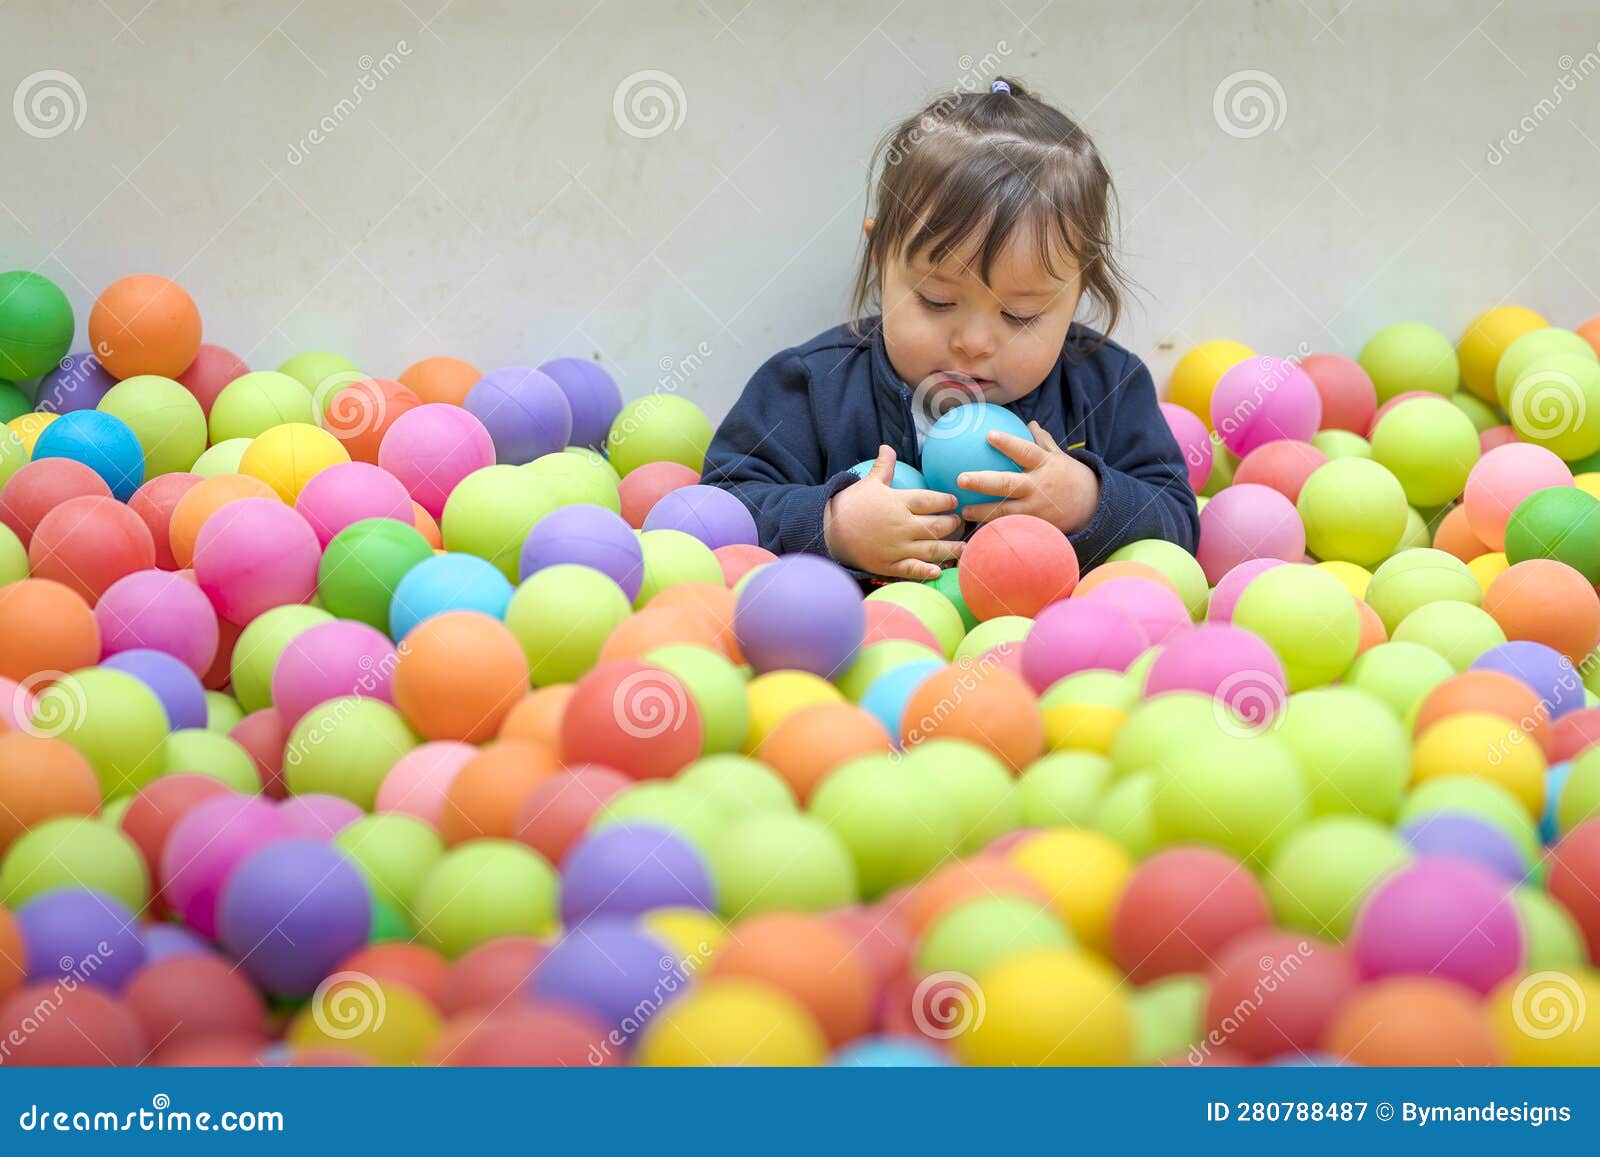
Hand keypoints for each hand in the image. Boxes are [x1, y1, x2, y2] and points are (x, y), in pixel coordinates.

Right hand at [824, 444, 965, 580]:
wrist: (828, 530)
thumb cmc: (850, 505)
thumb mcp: (869, 482)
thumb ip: (884, 466)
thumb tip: (887, 447)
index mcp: (899, 502)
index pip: (931, 500)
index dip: (946, 501)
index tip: (954, 501)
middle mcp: (902, 525)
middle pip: (936, 525)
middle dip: (952, 524)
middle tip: (957, 522)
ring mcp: (897, 547)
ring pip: (931, 549)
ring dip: (951, 548)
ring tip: (963, 547)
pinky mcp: (889, 565)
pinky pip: (912, 569)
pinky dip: (927, 571)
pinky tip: (939, 571)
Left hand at [957, 421, 1100, 531]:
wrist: (1093, 508)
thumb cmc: (1070, 478)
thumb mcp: (1060, 458)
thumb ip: (1043, 442)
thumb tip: (1029, 422)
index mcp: (1044, 465)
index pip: (1025, 451)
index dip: (1008, 443)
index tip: (989, 435)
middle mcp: (1038, 487)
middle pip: (1008, 484)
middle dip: (983, 481)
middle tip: (961, 478)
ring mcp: (1036, 509)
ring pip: (1006, 511)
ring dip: (982, 511)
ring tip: (963, 510)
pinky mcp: (1036, 526)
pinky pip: (1012, 528)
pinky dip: (995, 530)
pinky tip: (976, 530)